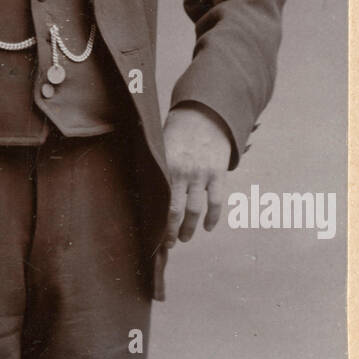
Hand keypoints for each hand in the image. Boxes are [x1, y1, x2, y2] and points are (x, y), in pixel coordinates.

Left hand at [162, 102, 231, 246]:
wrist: (206, 115)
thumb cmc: (178, 131)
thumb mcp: (160, 144)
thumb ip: (153, 165)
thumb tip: (140, 188)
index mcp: (163, 164)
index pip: (156, 199)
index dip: (153, 218)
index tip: (149, 233)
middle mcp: (182, 172)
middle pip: (174, 210)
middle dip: (170, 231)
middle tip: (168, 243)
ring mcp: (201, 174)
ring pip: (195, 210)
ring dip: (189, 228)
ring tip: (184, 238)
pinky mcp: (217, 174)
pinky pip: (216, 201)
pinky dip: (213, 218)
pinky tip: (208, 227)